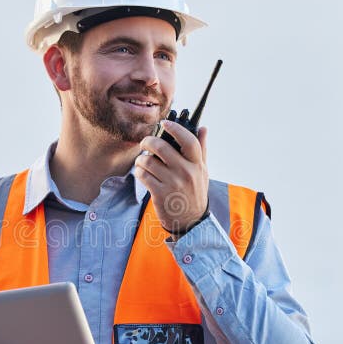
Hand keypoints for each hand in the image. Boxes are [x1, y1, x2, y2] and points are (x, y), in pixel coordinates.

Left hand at [135, 122, 208, 236]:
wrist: (190, 220)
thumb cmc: (195, 192)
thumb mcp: (202, 171)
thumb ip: (202, 149)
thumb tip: (203, 128)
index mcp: (197, 164)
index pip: (188, 140)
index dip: (175, 128)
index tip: (165, 123)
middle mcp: (186, 172)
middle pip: (161, 147)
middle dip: (148, 141)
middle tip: (145, 143)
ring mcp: (172, 183)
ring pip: (148, 161)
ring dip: (141, 159)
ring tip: (142, 162)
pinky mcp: (160, 194)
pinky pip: (143, 176)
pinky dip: (139, 172)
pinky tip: (142, 173)